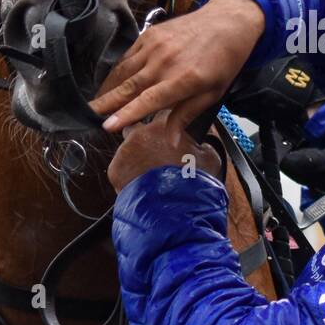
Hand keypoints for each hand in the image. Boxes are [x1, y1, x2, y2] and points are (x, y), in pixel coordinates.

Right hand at [92, 0, 265, 132]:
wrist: (227, 23)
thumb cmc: (224, 61)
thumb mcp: (212, 93)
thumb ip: (186, 115)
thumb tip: (171, 141)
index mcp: (182, 80)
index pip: (146, 101)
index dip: (125, 115)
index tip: (106, 126)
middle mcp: (164, 63)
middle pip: (128, 87)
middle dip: (105, 103)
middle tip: (87, 115)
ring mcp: (154, 46)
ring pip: (123, 70)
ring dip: (108, 88)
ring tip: (96, 102)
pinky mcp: (150, 35)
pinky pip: (128, 55)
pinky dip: (118, 69)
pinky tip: (112, 81)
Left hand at [107, 109, 221, 191]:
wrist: (175, 211)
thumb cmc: (193, 184)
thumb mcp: (210, 157)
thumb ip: (199, 142)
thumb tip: (199, 142)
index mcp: (165, 125)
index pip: (162, 113)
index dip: (165, 125)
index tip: (168, 134)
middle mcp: (141, 133)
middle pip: (137, 127)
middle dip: (143, 137)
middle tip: (156, 154)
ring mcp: (124, 152)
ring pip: (127, 149)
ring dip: (135, 157)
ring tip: (150, 175)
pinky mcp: (114, 170)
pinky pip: (120, 168)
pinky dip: (127, 175)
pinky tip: (141, 185)